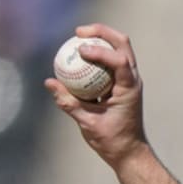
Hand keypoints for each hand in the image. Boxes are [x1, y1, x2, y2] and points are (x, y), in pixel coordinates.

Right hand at [44, 23, 149, 167]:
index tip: (80, 50)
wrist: (128, 151)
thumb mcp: (88, 123)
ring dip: (100, 39)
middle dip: (101, 32)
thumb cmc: (112, 141)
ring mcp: (129, 79)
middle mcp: (132, 79)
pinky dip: (95, 54)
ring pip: (119, 48)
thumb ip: (69, 103)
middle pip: (122, 44)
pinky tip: (77, 55)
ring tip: (77, 37)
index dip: (100, 51)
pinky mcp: (122, 82)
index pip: (119, 61)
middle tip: (78, 32)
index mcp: (129, 89)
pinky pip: (109, 61)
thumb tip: (50, 82)